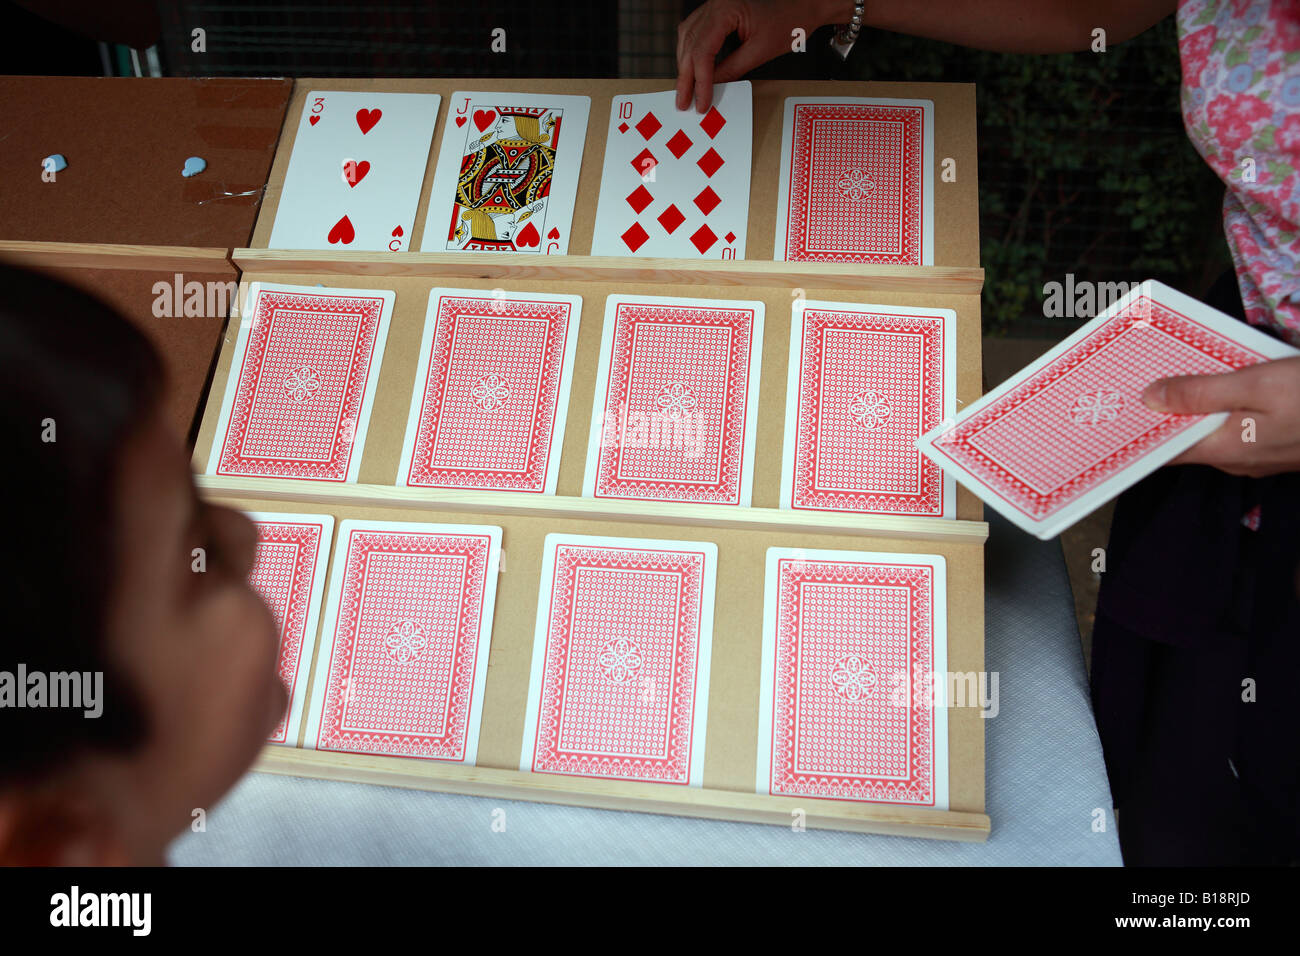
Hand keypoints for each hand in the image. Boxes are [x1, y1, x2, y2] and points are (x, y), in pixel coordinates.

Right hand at [675, 0, 850, 112]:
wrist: (804, 4)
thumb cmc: (790, 20)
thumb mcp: (761, 51)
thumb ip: (733, 69)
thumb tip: (712, 87)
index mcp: (726, 9)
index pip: (703, 50)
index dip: (700, 80)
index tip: (701, 101)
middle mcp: (715, 3)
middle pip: (690, 44)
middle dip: (686, 76)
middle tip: (683, 102)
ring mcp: (714, 5)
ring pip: (687, 37)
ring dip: (685, 65)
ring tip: (685, 89)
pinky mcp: (716, 11)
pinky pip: (694, 31)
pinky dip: (690, 52)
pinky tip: (690, 68)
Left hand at [1141, 355, 1299, 476]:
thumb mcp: (1256, 385)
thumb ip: (1202, 393)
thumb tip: (1150, 398)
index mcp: (1225, 449)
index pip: (1166, 449)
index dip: (1143, 430)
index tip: (1124, 409)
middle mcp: (1238, 459)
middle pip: (1191, 436)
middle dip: (1171, 410)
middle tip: (1150, 380)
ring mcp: (1261, 454)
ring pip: (1218, 431)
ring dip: (1203, 406)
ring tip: (1186, 376)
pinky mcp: (1280, 444)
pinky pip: (1242, 427)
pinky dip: (1229, 408)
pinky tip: (1229, 387)